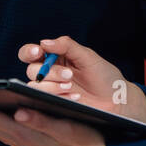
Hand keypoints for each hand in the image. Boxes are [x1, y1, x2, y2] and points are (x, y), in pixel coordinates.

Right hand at [20, 35, 145, 122]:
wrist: (115, 98)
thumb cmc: (103, 74)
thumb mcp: (87, 56)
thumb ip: (66, 45)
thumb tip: (44, 42)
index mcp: (54, 57)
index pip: (31, 52)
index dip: (29, 52)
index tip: (38, 52)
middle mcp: (48, 72)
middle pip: (31, 70)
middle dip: (49, 72)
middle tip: (69, 75)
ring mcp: (51, 89)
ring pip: (35, 86)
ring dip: (52, 86)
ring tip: (71, 86)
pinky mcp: (54, 103)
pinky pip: (45, 100)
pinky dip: (60, 96)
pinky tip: (76, 97)